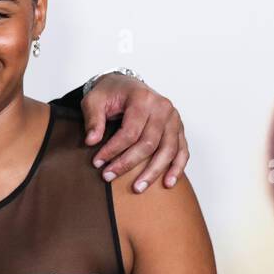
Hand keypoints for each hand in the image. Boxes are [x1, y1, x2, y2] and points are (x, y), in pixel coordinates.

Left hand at [79, 73, 188, 191]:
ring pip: (168, 150)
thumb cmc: (110, 93)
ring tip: (138, 188)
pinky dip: (177, 167)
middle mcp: (162, 108)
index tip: (98, 162)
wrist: (126, 85)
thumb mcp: (94, 100)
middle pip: (148, 143)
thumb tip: (91, 142)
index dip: (113, 150)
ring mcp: (174, 118)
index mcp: (142, 98)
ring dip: (153, 172)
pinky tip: (168, 182)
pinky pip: (182, 150)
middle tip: (109, 176)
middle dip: (128, 163)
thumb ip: (92, 119)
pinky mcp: (179, 128)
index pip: (129, 131)